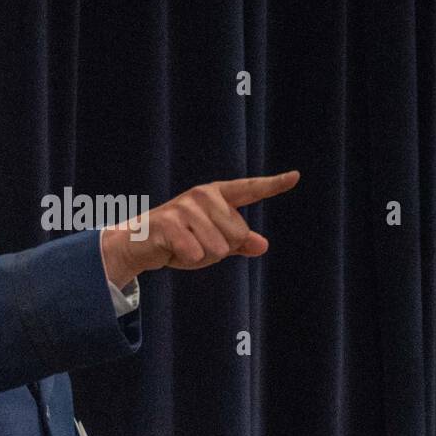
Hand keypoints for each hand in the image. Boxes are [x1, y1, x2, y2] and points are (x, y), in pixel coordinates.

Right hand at [100, 171, 299, 287]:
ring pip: (218, 246)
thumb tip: (262, 245)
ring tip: (184, 247)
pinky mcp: (169, 222)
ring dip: (203, 256)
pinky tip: (173, 251)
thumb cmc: (180, 240)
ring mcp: (186, 207)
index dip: (274, 184)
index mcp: (217, 196)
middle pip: (237, 234)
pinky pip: (196, 252)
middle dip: (220, 249)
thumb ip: (239, 243)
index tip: (295, 176)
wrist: (139, 244)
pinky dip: (187, 259)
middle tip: (195, 243)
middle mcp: (203, 196)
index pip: (250, 190)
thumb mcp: (213, 243)